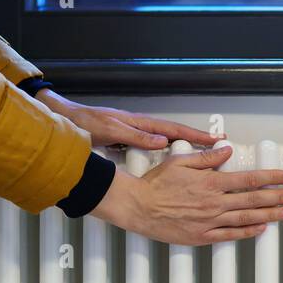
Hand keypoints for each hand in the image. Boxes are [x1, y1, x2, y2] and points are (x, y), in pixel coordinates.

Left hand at [36, 88, 219, 150]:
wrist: (64, 119)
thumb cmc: (85, 123)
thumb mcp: (111, 129)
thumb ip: (136, 136)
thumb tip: (162, 141)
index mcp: (139, 124)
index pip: (174, 129)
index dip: (195, 136)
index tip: (215, 140)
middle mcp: (140, 128)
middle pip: (175, 134)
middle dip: (197, 141)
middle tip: (218, 148)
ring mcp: (134, 135)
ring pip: (166, 141)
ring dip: (184, 149)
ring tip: (203, 157)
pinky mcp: (127, 142)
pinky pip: (154, 148)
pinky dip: (168, 153)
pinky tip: (172, 163)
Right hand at [91, 145, 282, 244]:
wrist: (137, 207)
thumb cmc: (156, 184)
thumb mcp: (181, 162)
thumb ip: (207, 157)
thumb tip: (227, 150)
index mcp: (211, 182)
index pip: (249, 179)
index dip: (271, 178)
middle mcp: (214, 202)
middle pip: (254, 200)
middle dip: (279, 197)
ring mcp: (209, 221)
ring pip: (246, 218)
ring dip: (269, 215)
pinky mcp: (202, 236)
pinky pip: (229, 235)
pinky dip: (247, 232)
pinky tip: (261, 229)